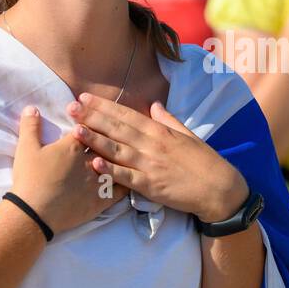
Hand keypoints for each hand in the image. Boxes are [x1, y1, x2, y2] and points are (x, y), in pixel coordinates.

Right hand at [10, 106, 126, 234]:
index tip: (97, 115)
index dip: (92, 120)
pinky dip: (127, 182)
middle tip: (119, 131)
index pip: (88, 127)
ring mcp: (98, 181)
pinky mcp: (101, 200)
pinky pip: (120, 190)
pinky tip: (133, 178)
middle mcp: (90, 160)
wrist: (34, 213)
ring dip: (122, 158)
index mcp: (73, 145)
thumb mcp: (25, 149)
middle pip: (106, 143)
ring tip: (129, 152)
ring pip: (117, 164)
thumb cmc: (29, 179)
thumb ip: (30, 127)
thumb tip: (31, 107)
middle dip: (111, 136)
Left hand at [67, 93, 248, 222]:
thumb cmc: (203, 161)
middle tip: (70, 108)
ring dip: (95, 140)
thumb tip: (153, 104)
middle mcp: (152, 144)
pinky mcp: (150, 186)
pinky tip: (94, 163)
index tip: (85, 98)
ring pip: (117, 150)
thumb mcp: (186, 134)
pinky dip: (110, 170)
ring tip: (75, 130)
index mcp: (159, 130)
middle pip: (117, 128)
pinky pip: (126, 177)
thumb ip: (167, 119)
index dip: (104, 106)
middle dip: (92, 117)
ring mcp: (150, 165)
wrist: (218, 188)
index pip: (126, 114)